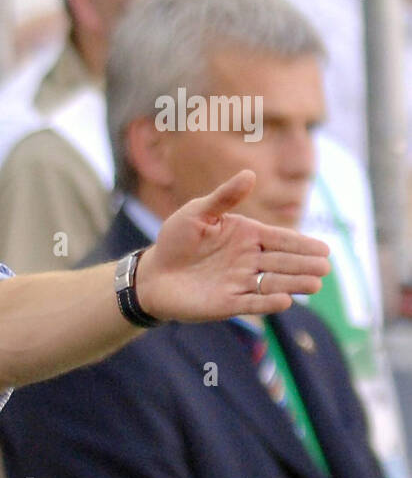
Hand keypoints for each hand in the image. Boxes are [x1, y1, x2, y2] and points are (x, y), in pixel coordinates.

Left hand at [136, 170, 330, 320]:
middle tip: (325, 267)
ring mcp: (241, 282)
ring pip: (274, 283)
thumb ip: (223, 197)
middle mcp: (249, 259)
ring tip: (315, 284)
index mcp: (247, 236)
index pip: (281, 239)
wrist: (153, 274)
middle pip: (283, 262)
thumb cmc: (175, 241)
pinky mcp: (229, 303)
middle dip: (305, 265)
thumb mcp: (196, 213)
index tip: (324, 249)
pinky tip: (285, 300)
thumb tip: (250, 174)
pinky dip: (268, 302)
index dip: (302, 244)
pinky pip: (253, 303)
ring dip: (294, 284)